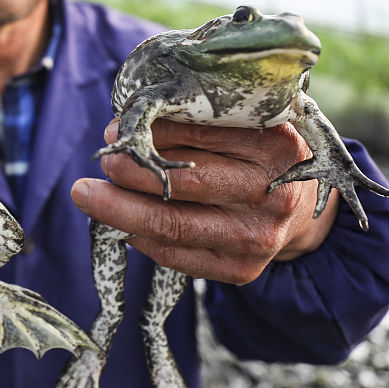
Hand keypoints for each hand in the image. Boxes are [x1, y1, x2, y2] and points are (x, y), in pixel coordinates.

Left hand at [70, 119, 338, 283]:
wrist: (301, 208)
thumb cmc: (259, 154)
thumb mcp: (247, 124)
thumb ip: (201, 117)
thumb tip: (128, 122)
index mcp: (276, 145)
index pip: (201, 134)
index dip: (151, 131)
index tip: (117, 127)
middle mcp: (272, 193)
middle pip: (183, 183)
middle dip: (130, 171)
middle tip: (102, 161)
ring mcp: (259, 237)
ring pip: (172, 225)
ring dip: (119, 210)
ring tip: (88, 194)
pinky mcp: (242, 269)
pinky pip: (177, 256)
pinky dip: (140, 238)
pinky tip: (121, 224)